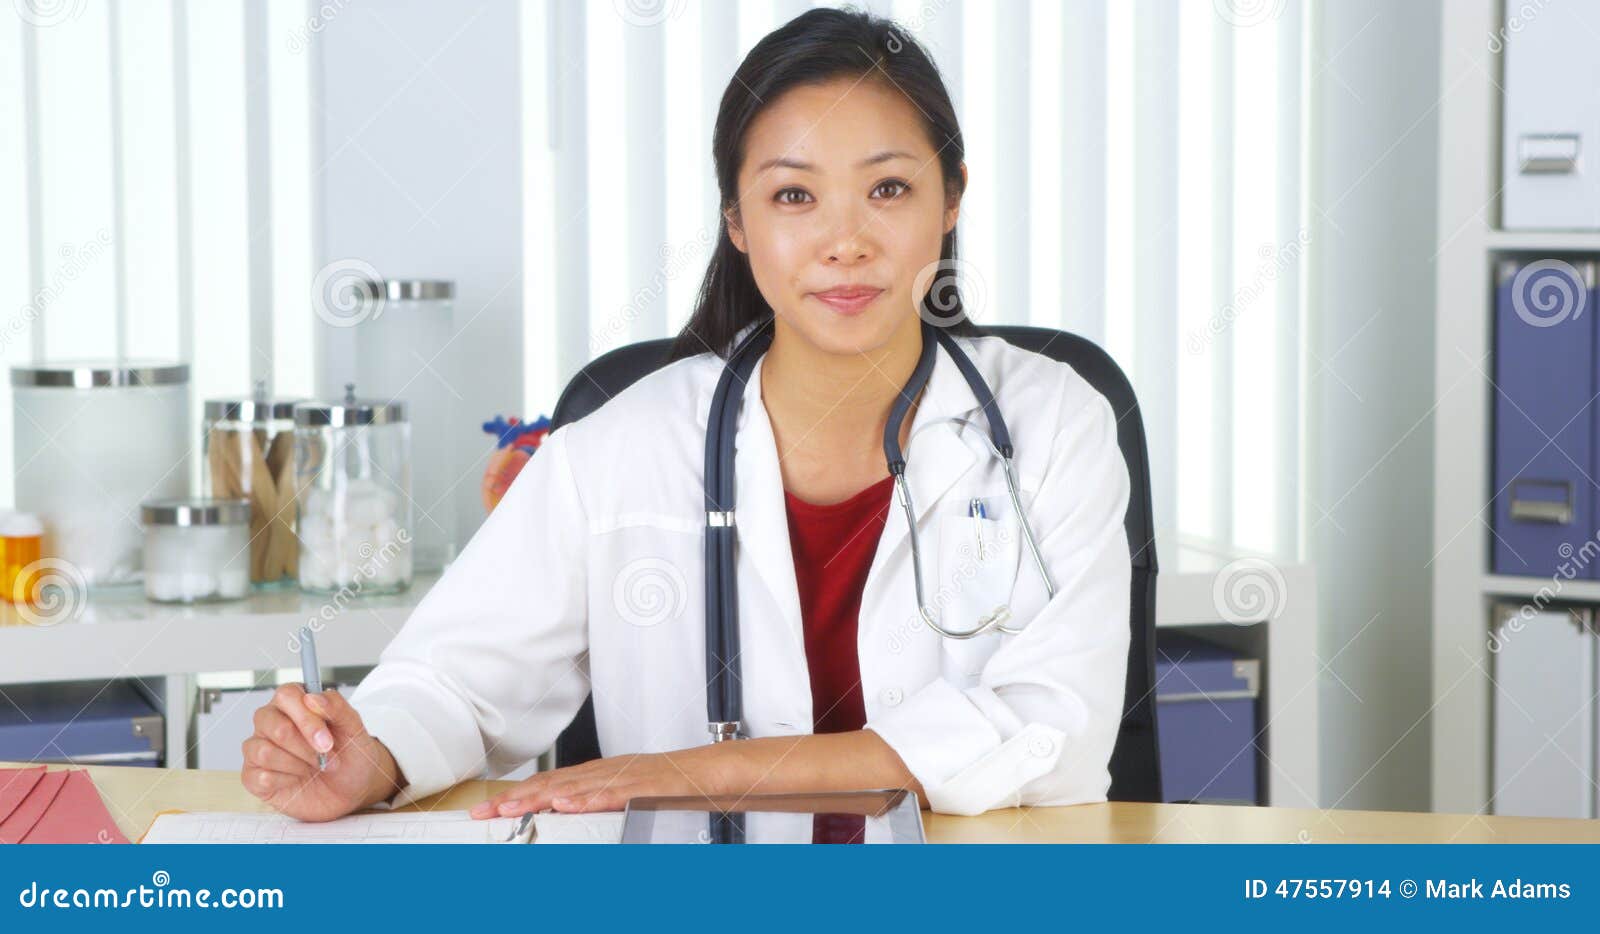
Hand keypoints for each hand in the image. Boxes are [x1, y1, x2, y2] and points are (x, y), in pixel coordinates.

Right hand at [241, 683, 402, 821]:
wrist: (352, 789)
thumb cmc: (349, 755)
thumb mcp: (353, 728)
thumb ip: (336, 707)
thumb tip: (313, 697)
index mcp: (294, 702)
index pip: (286, 695)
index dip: (306, 718)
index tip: (327, 740)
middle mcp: (271, 721)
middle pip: (273, 724)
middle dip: (305, 746)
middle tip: (327, 756)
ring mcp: (259, 747)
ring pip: (264, 752)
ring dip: (298, 764)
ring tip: (316, 767)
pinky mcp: (253, 775)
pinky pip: (260, 776)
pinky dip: (286, 781)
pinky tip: (298, 779)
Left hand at [468, 745, 738, 817]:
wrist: (712, 770)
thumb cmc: (673, 785)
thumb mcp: (627, 795)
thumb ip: (598, 802)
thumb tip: (566, 816)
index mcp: (599, 774)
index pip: (549, 785)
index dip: (516, 795)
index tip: (486, 809)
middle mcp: (605, 772)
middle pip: (552, 784)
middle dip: (514, 798)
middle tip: (482, 812)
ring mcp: (623, 777)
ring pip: (574, 787)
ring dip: (538, 799)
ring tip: (510, 810)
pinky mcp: (642, 785)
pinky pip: (612, 793)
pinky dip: (587, 799)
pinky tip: (567, 805)